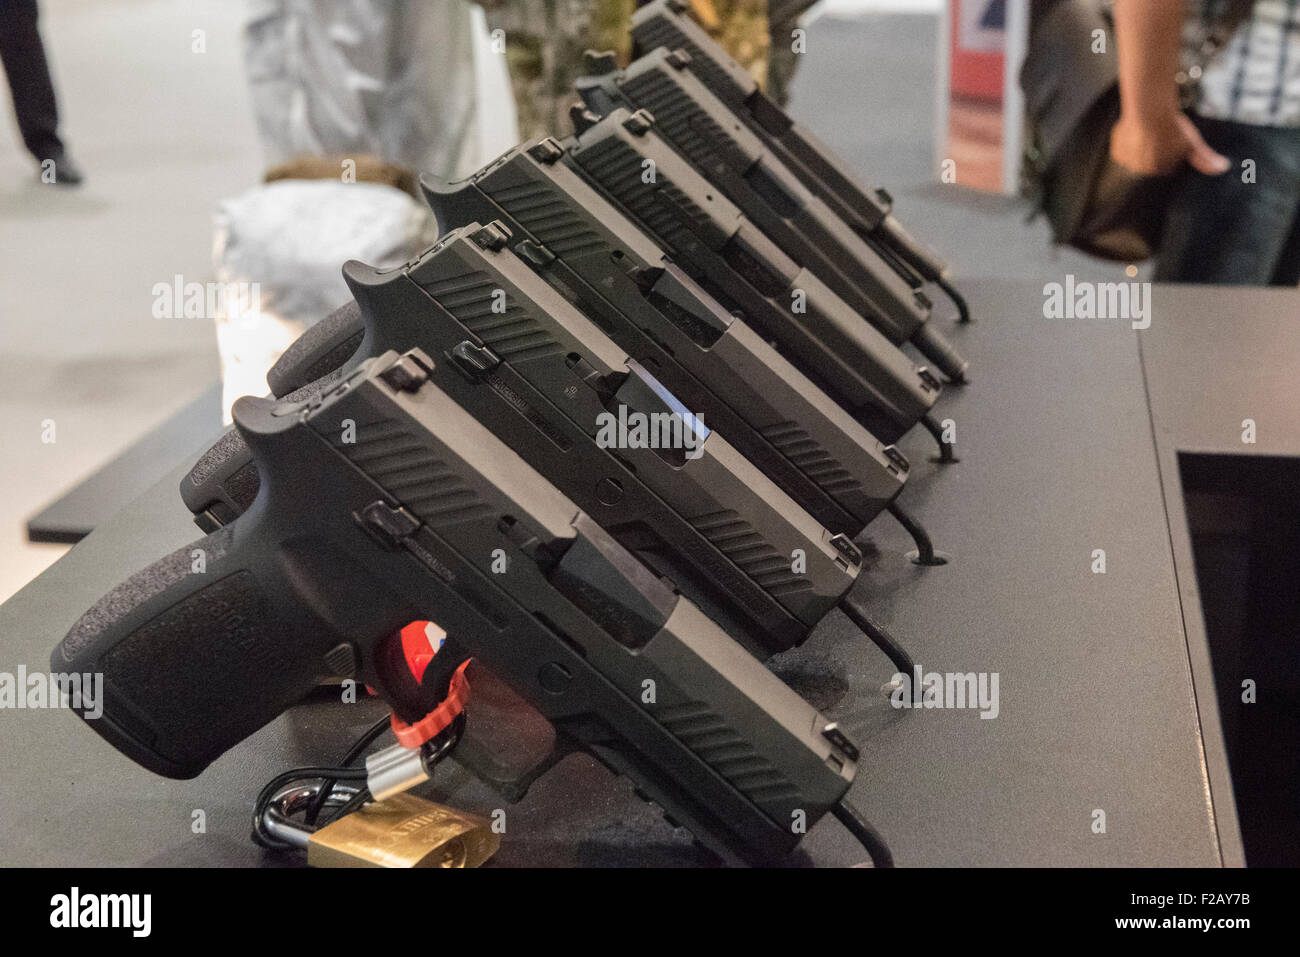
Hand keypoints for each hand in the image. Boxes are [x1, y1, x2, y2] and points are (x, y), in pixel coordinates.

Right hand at [1110, 112, 1230, 175]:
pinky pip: (1123, 150)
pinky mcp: (1116, 152)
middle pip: (1149, 164)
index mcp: (1158, 171)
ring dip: (1141, 147)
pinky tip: (1136, 130)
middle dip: (1155, 151)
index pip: (1166, 167)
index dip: (1171, 153)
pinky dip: (1128, 142)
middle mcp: (1140, 171)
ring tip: (1149, 130)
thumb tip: (1223, 169)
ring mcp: (1126, 163)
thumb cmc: (1171, 127)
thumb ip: (1204, 158)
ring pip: (1136, 157)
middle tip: (1161, 133)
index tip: (1173, 139)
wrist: (1148, 110)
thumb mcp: (1192, 142)